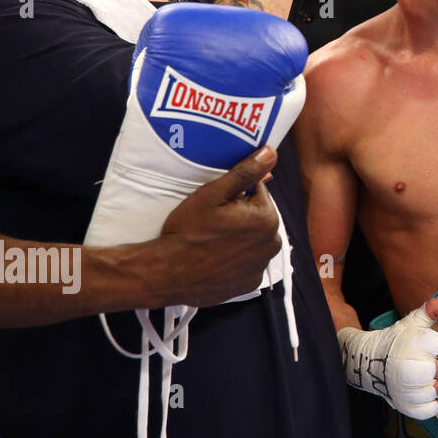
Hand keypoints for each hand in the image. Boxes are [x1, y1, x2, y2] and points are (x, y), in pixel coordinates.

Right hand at [151, 146, 281, 306]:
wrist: (166, 273)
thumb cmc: (188, 231)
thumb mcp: (213, 194)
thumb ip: (245, 172)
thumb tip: (271, 153)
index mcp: (268, 219)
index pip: (258, 192)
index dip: (235, 193)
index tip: (217, 202)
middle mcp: (272, 244)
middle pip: (258, 217)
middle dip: (241, 215)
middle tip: (212, 221)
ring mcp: (260, 267)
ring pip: (253, 240)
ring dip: (240, 237)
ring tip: (212, 240)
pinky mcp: (249, 284)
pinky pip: (246, 263)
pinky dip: (235, 259)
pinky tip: (215, 257)